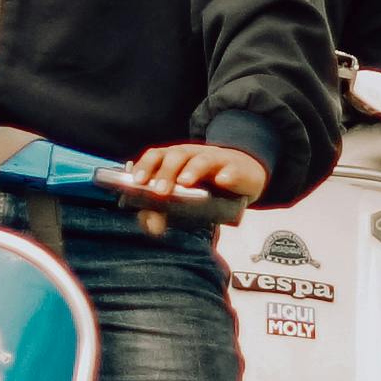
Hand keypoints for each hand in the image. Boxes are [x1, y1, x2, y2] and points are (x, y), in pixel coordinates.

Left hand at [117, 139, 265, 207]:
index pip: (157, 155)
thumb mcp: (183, 198)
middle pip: (176, 155)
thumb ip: (163, 211)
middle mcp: (193, 155)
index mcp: (175, 159)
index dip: (145, 165)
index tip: (137, 181)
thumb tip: (151, 226)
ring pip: (202, 160)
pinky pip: (232, 169)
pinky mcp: (237, 169)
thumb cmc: (206, 187)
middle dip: (166, 172)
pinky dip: (227, 174)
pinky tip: (222, 181)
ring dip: (192, 170)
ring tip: (185, 182)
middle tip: (159, 191)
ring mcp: (216, 160)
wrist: (243, 176)